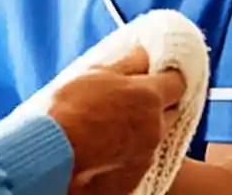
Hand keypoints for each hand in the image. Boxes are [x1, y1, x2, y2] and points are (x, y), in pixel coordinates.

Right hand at [48, 47, 185, 194]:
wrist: (54, 153)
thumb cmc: (70, 109)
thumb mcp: (96, 73)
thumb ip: (128, 62)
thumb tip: (144, 54)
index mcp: (148, 97)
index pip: (177, 82)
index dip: (167, 77)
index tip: (156, 75)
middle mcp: (155, 127)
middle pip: (171, 110)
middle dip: (157, 103)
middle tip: (132, 99)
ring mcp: (147, 155)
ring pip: (155, 136)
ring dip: (142, 128)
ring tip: (112, 125)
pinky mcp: (135, 176)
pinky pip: (140, 158)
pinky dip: (130, 151)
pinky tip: (107, 147)